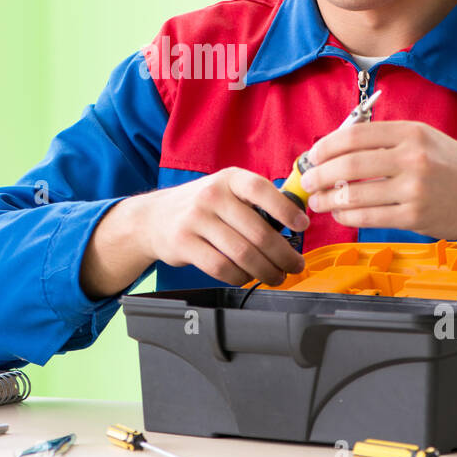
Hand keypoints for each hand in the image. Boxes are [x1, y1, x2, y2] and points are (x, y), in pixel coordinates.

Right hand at [136, 167, 308, 286]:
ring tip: (277, 276)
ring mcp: (196, 219)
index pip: (261, 190)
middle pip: (258, 231)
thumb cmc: (202, 206)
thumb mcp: (226, 191)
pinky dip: (240, 277)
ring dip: (266, 271)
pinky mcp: (184, 243)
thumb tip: (294, 222)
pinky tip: (247, 277)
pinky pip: (221, 267)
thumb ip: (255, 202)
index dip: (286, 209)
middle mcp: (212, 195)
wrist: (154, 217)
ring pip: (242, 254)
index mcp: (229, 179)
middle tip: (295, 265)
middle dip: (283, 254)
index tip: (302, 226)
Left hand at [298, 120, 456, 259]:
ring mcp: (413, 189)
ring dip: (327, 199)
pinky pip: (368, 218)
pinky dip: (347, 217)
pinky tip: (340, 214)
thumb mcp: (425, 138)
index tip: (312, 154)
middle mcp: (411, 158)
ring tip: (317, 201)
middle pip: (348, 165)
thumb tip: (339, 150)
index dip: (325, 146)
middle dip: (318, 174)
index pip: (354, 135)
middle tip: (307, 179)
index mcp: (411, 133)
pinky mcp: (415, 217)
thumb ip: (387, 141)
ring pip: (354, 195)